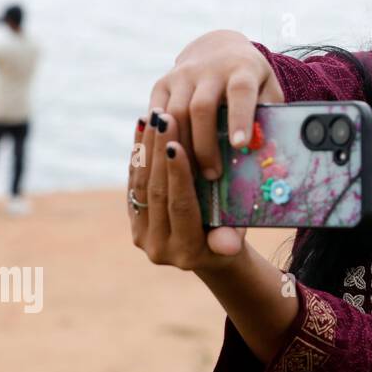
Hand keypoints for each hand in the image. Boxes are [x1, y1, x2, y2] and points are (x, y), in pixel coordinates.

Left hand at [128, 111, 247, 270]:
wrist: (213, 255)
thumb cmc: (235, 238)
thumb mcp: (238, 239)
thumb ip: (230, 240)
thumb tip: (231, 245)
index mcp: (186, 251)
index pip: (180, 206)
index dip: (177, 175)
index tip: (176, 143)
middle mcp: (158, 247)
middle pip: (156, 192)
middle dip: (159, 152)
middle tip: (164, 118)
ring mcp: (142, 235)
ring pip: (140, 185)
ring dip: (146, 147)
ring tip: (154, 116)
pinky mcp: (135, 221)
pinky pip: (133, 183)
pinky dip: (138, 154)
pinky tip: (143, 128)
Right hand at [147, 29, 283, 179]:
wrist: (219, 47)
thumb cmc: (250, 77)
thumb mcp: (267, 87)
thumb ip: (268, 112)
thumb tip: (266, 149)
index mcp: (242, 68)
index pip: (240, 91)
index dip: (239, 118)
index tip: (240, 145)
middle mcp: (209, 69)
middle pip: (201, 107)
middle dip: (205, 145)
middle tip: (213, 174)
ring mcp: (182, 74)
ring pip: (175, 113)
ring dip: (183, 146)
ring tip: (193, 173)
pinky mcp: (162, 83)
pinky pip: (156, 113)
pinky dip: (160, 138)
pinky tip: (168, 158)